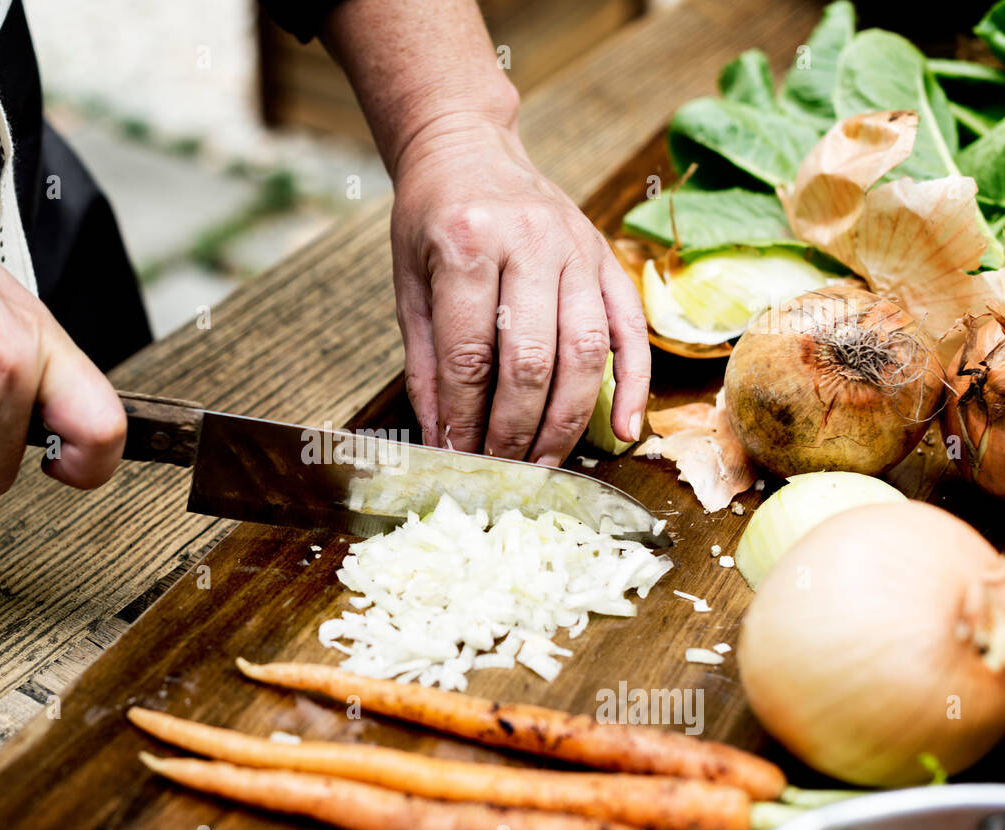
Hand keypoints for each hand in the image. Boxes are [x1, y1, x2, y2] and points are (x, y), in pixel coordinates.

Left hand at [390, 113, 649, 464]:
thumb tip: (442, 436)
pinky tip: (626, 430)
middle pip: (531, 360)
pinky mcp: (606, 257)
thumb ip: (427, 363)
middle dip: (513, 429)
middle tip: (499, 469)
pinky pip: (632, 330)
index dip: (463, 417)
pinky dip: (634, 384)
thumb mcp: (409, 286)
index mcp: (467, 243)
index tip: (455, 456)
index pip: (470, 355)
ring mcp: (576, 248)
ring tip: (544, 461)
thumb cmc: (431, 220)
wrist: (468, 147)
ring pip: (585, 352)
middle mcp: (529, 242)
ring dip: (567, 420)